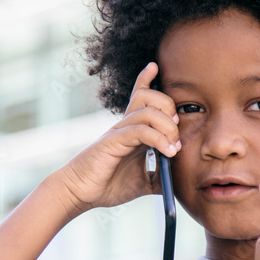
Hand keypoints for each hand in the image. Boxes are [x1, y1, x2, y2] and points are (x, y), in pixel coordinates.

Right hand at [53, 62, 180, 215]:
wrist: (80, 193)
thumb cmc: (108, 185)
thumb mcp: (142, 182)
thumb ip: (160, 176)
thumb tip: (179, 180)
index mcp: (131, 130)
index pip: (139, 97)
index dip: (146, 78)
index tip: (154, 67)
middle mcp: (124, 125)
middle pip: (148, 96)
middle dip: (169, 107)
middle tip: (177, 130)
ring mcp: (118, 131)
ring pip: (147, 110)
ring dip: (168, 125)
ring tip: (174, 147)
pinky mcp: (113, 142)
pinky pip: (140, 130)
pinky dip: (159, 139)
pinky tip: (168, 152)